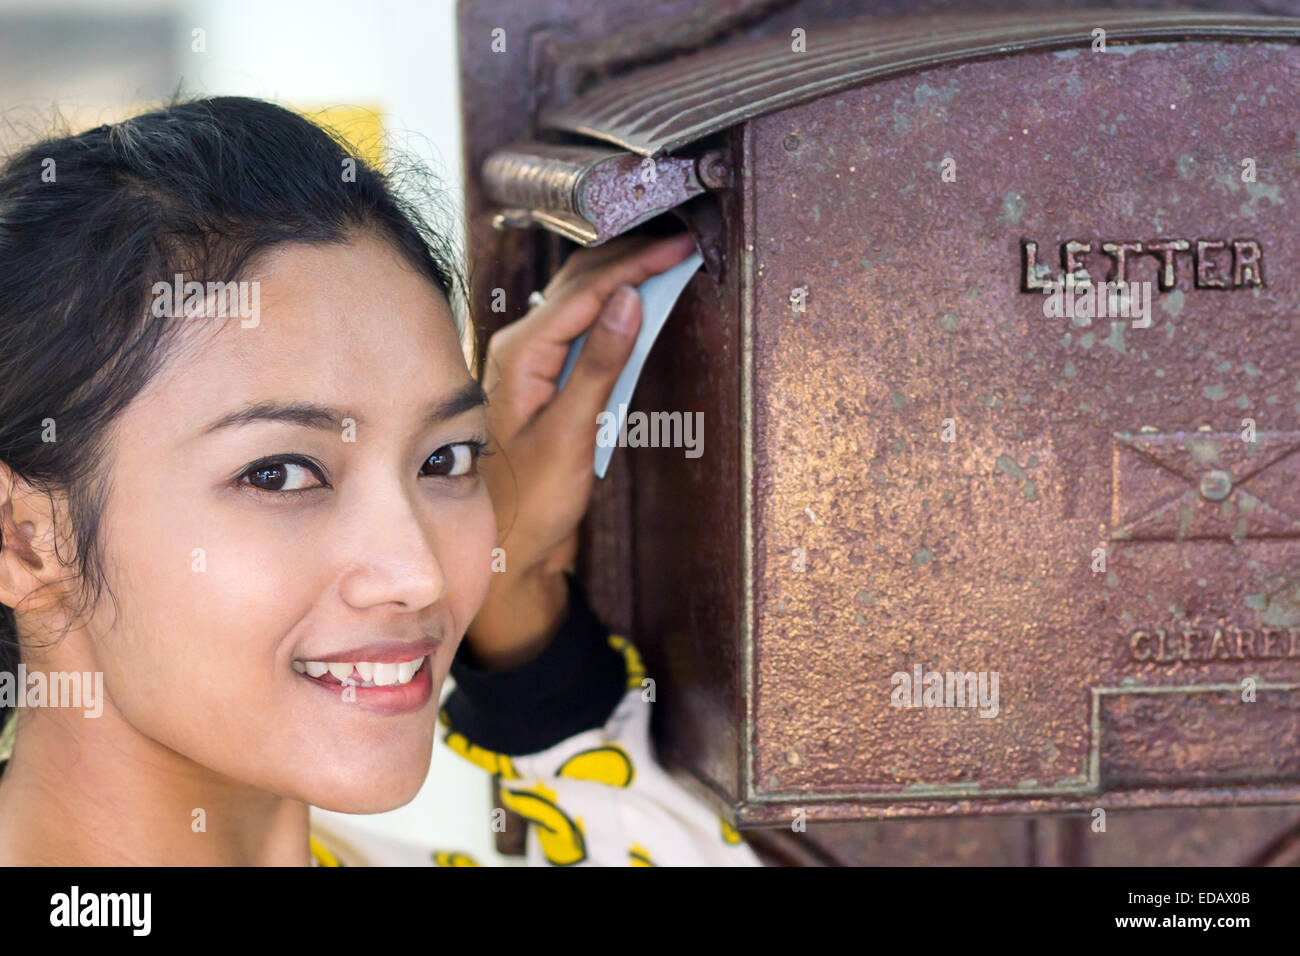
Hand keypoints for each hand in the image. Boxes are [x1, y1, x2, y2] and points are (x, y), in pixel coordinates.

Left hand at [466, 232, 697, 668]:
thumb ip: (599, 363)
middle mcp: (521, 348)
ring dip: (625, 276)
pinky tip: (639, 303)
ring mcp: (533, 363)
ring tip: (668, 258)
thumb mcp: (571, 433)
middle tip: (681, 240)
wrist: (508, 549)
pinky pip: (584, 329)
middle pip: (581, 281)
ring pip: (583, 300)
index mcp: (521, 352)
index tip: (680, 244)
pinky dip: (616, 309)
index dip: (637, 261)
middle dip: (632, 255)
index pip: (587, 288)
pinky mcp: (548, 381)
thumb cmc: (529, 501)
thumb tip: (628, 299)